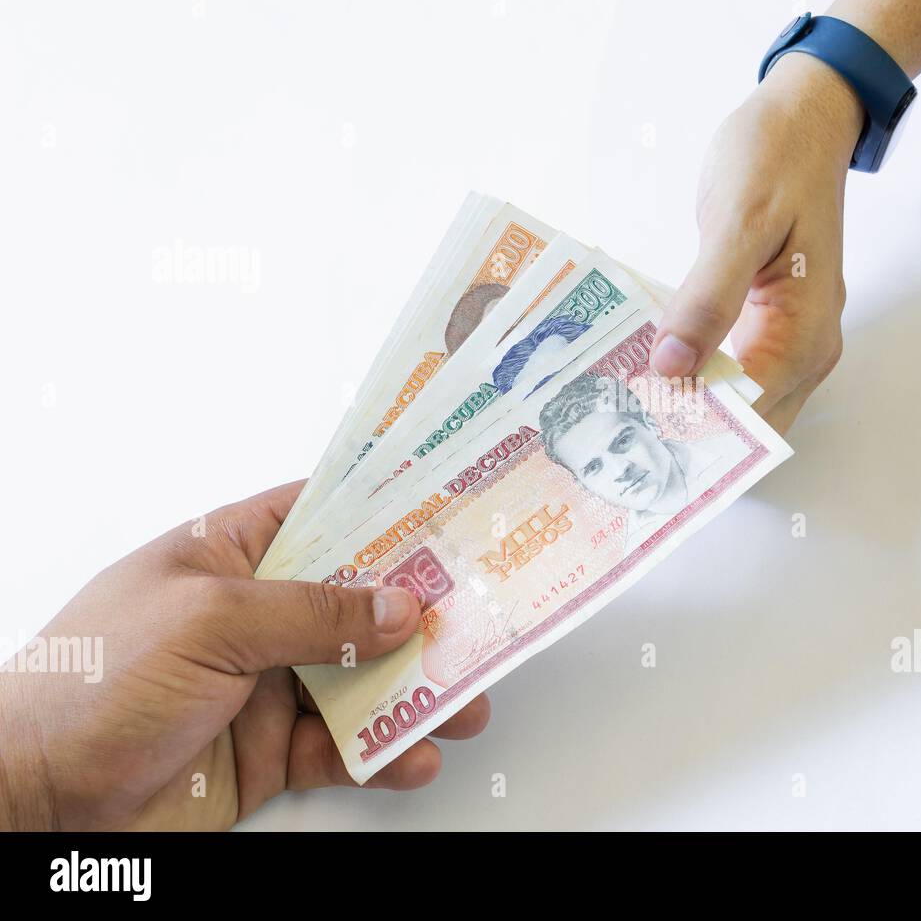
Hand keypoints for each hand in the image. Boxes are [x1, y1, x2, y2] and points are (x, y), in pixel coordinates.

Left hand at [0, 481, 489, 829]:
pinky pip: (345, 746)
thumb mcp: (210, 624)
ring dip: (417, 691)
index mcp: (232, 555)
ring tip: (466, 701)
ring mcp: (266, 684)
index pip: (325, 516)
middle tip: (483, 620)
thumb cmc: (91, 681)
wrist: (36, 798)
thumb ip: (313, 614)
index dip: (388, 514)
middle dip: (425, 615)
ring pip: (365, 679)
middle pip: (361, 604)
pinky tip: (412, 756)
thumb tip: (399, 607)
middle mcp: (257, 615)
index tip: (454, 515)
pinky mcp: (270, 750)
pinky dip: (384, 754)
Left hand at [649, 52, 863, 433]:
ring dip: (690, 411)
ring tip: (625, 412)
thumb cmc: (778, 159)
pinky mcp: (770, 327)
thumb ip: (707, 298)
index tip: (631, 434)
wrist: (807, 118)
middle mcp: (807, 351)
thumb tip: (670, 367)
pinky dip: (697, 382)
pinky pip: (735, 374)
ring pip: (742, 407)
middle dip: (688, 433)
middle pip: (747, 426)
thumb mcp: (739, 221)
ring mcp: (792, 342)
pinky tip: (651, 375)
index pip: (748, 415)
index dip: (692, 431)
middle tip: (616, 432)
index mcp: (805, 333)